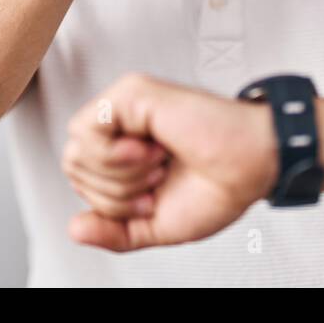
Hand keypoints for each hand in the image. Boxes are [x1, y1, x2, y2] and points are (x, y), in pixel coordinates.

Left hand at [61, 73, 280, 251]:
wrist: (251, 166)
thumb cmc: (219, 186)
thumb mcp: (156, 224)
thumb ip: (114, 231)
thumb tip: (75, 229)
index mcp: (124, 150)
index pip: (80, 178)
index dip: (109, 203)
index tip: (153, 196)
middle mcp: (121, 125)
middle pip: (72, 165)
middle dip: (114, 193)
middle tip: (157, 181)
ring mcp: (124, 105)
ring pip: (76, 149)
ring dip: (120, 174)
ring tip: (158, 163)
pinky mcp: (130, 92)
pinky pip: (88, 129)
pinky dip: (116, 154)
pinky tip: (151, 149)